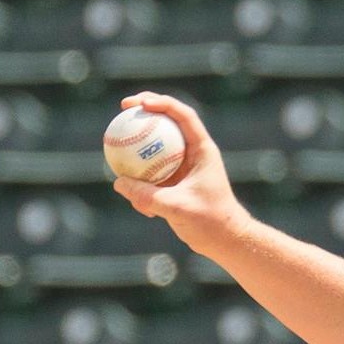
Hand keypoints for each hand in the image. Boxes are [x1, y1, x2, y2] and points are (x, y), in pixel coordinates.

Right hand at [110, 91, 251, 255]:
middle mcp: (193, 153)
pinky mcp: (174, 182)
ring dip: (137, 154)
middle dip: (145, 112)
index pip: (183, 116)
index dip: (162, 103)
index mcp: (202, 150)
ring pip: (155, 149)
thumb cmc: (210, 222)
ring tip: (119, 161)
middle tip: (122, 109)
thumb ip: (148, 195)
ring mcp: (182, 167)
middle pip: (167, 122)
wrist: (224, 241)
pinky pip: (151, 175)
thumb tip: (119, 182)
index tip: (139, 104)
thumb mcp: (177, 208)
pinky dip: (141, 186)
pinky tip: (140, 209)